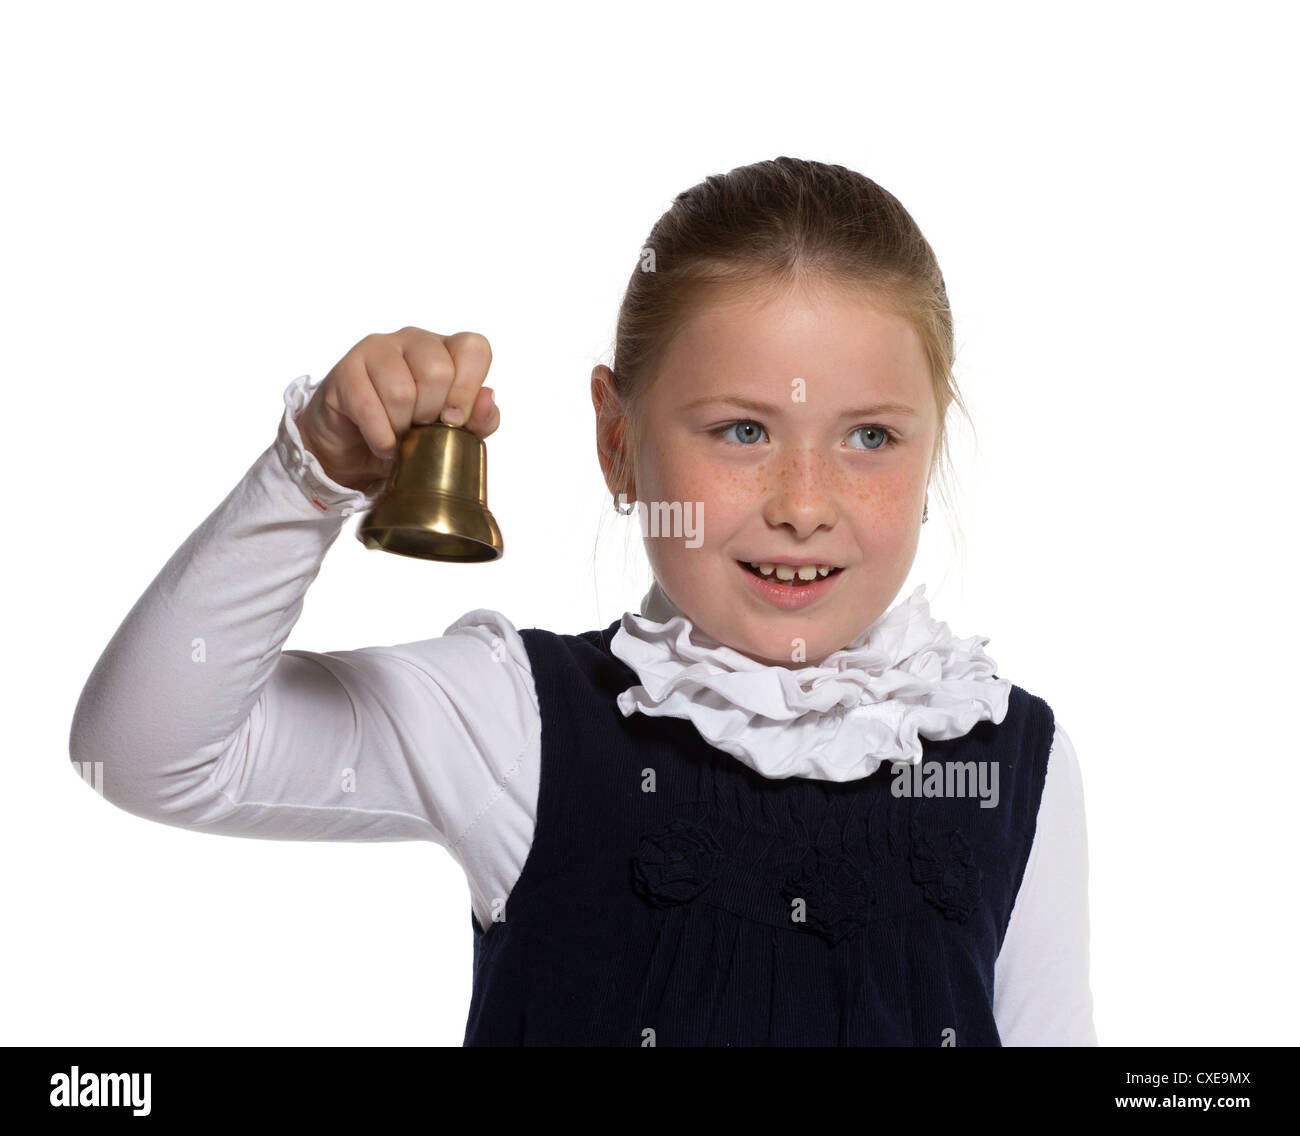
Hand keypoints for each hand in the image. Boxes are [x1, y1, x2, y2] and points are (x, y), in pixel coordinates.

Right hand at [295, 326, 499, 491]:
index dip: (469, 388)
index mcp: (447, 350)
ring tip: (399, 436)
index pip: (474, 348)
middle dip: (431, 414)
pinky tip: (382, 443)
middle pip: (437, 371)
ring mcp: (378, 349)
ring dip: (401, 427)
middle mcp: (414, 340)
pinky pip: (368, 405)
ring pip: (401, 390)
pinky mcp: (346, 369)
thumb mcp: (453, 433)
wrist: (357, 449)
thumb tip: (487, 397)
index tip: (454, 421)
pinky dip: (379, 436)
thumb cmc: (411, 433)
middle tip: (420, 430)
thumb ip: (480, 419)